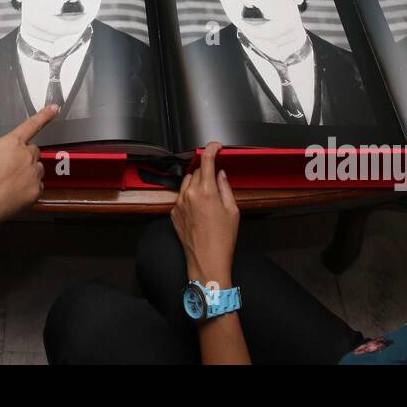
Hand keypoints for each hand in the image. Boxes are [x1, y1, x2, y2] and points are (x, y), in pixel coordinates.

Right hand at [0, 106, 54, 241]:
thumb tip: (3, 153)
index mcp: (12, 142)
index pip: (32, 125)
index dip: (45, 115)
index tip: (55, 108)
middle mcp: (27, 156)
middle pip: (33, 152)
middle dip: (24, 158)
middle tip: (7, 170)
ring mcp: (34, 174)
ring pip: (36, 169)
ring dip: (27, 173)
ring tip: (7, 185)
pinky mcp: (36, 192)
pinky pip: (37, 187)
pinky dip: (28, 190)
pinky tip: (12, 195)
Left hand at [171, 142, 238, 286]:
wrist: (207, 260)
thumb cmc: (223, 239)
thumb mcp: (232, 211)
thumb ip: (225, 187)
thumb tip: (220, 174)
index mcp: (206, 191)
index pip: (207, 160)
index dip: (212, 149)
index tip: (216, 146)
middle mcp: (189, 194)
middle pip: (197, 171)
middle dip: (207, 172)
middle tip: (217, 183)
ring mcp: (179, 203)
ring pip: (187, 182)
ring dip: (197, 183)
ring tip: (208, 199)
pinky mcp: (174, 212)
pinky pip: (181, 196)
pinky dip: (190, 196)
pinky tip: (200, 210)